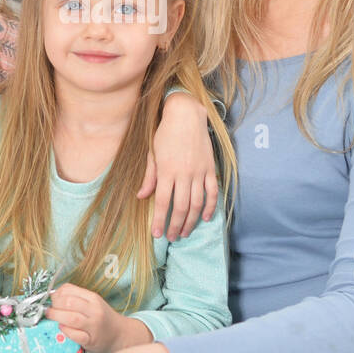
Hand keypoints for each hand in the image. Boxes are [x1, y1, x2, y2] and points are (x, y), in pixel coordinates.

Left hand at [44, 283, 145, 352]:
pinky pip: (75, 335)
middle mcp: (94, 310)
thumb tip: (53, 297)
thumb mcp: (92, 303)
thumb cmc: (102, 318)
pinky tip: (62, 329)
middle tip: (49, 310)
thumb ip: (76, 299)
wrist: (120, 334)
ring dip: (56, 317)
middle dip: (54, 306)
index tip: (52, 300)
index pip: (69, 290)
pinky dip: (66, 331)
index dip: (56, 294)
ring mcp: (93, 325)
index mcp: (93, 298)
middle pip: (69, 303)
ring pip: (71, 318)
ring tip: (51, 318)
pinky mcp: (91, 340)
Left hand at [138, 92, 217, 240]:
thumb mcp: (152, 153)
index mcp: (166, 171)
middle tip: (171, 237)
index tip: (157, 234)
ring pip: (197, 203)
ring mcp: (198, 171)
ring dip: (191, 221)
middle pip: (181, 207)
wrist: (186, 115)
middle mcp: (183, 173)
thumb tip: (141, 196)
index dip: (159, 220)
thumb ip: (149, 176)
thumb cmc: (165, 134)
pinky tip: (206, 218)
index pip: (162, 202)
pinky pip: (212, 191)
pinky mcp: (210, 168)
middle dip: (175, 225)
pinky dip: (210, 206)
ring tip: (185, 232)